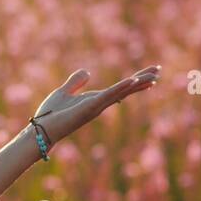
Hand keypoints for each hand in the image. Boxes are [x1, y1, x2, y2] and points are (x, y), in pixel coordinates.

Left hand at [31, 65, 160, 150]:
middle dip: (142, 80)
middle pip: (126, 89)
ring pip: (122, 92)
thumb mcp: (63, 92)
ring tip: (154, 76)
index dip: (135, 80)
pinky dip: (121, 87)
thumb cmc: (51, 114)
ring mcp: (97, 106)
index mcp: (95, 99)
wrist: (41, 129)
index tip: (151, 74)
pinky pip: (109, 95)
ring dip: (137, 83)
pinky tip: (133, 80)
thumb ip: (75, 82)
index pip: (120, 88)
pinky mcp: (90, 107)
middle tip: (159, 70)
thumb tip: (87, 71)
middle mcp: (100, 103)